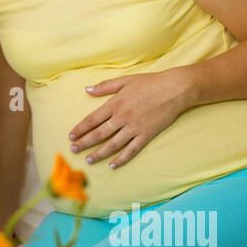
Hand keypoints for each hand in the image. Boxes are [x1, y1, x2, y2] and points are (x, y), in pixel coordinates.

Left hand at [68, 68, 193, 168]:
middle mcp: (122, 118)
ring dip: (99, 154)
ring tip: (88, 160)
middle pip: (99, 134)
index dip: (80, 129)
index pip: (92, 119)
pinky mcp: (146, 135)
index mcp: (115, 104)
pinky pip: (131, 150)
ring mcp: (134, 128)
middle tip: (73, 150)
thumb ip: (104, 86)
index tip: (70, 136)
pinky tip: (112, 165)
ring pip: (112, 145)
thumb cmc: (150, 82)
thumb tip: (86, 89)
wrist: (175, 89)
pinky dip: (121, 159)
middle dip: (84, 143)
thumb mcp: (125, 80)